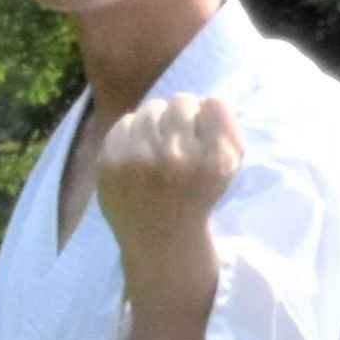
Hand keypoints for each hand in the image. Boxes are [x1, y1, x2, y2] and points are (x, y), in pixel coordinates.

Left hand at [92, 93, 244, 265]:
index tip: (203, 133)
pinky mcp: (110, 161)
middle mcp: (177, 157)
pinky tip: (137, 154)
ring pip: (151, 108)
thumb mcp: (228, 169)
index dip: (208, 115)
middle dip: (181, 116)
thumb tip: (206, 99)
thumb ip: (226, 129)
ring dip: (156, 122)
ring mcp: (139, 158)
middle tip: (178, 138)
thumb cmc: (197, 198)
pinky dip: (132, 133)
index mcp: (214, 161)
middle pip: (182, 101)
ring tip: (157, 145)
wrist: (159, 240)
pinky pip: (125, 121)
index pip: (214, 104)